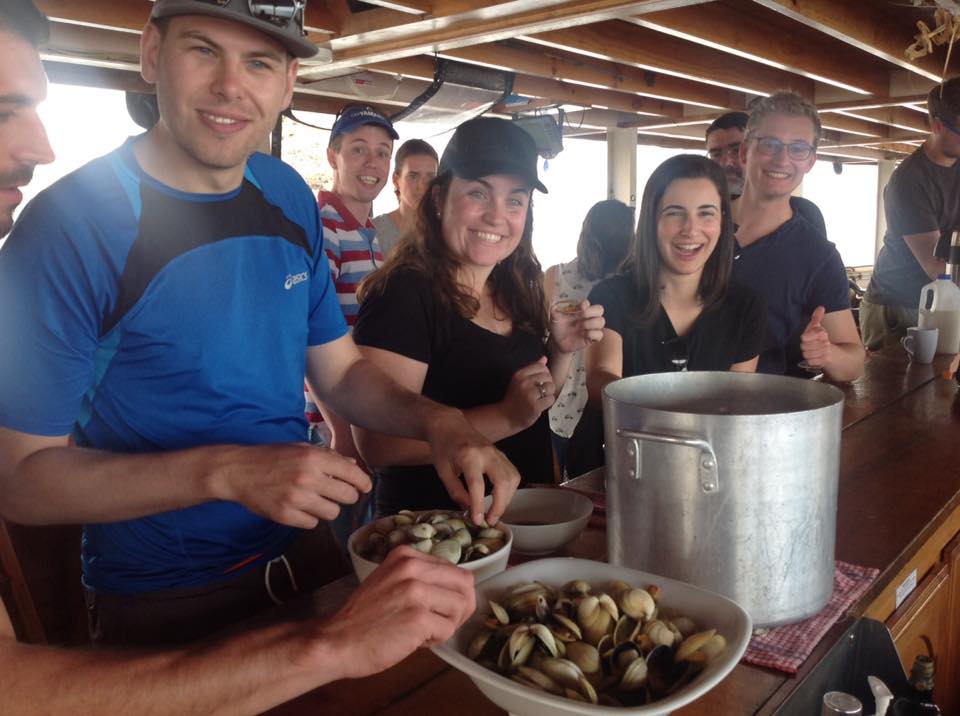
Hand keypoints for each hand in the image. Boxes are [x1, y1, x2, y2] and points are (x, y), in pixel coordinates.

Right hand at [211, 443, 371, 528]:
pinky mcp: (285, 516)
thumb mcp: (301, 449)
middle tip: (339, 493)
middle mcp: (308, 478)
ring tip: (316, 499)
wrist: (238, 471)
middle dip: (348, 496)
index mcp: (314, 458)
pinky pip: (313, 523)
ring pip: (332, 513)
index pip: (353, 474)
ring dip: (328, 507)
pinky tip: (301, 507)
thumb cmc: (272, 457)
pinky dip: (310, 517)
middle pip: (348, 497)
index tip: (365, 487)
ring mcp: (296, 499)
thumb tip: (354, 465)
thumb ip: (329, 457)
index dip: (364, 482)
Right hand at [313, 546, 475, 679]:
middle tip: (442, 622)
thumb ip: (421, 577)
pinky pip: (449, 629)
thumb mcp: (391, 580)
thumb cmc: (365, 617)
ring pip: (460, 606)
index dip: (453, 593)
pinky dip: (437, 639)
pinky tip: (416, 641)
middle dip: (460, 607)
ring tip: (424, 631)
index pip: (455, 569)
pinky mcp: (418, 617)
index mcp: (407, 555)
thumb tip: (460, 589)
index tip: (436, 607)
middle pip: (465, 584)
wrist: (337, 641)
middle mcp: (413, 567)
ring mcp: (416, 591)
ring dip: (448, 624)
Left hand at [424, 410, 520, 526]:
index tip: (477, 520)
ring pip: (512, 478)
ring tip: (494, 512)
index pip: (477, 484)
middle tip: (490, 520)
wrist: (449, 424)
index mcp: (468, 455)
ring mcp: (497, 452)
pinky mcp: (502, 454)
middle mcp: (487, 452)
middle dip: (500, 505)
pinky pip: (513, 473)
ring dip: (507, 499)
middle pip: (502, 481)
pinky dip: (510, 489)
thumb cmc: (443, 447)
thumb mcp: (442, 470)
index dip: (478, 505)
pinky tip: (500, 498)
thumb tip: (468, 509)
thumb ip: (455, 490)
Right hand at [502, 357, 554, 430]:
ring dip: (549, 393)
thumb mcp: (520, 380)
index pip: (541, 367)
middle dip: (547, 384)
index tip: (539, 382)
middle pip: (547, 376)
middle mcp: (524, 383)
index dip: (544, 374)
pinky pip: (550, 399)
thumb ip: (532, 368)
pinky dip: (548, 402)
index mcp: (520, 374)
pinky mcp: (535, 406)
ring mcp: (529, 395)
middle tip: (540, 392)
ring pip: (550, 387)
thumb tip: (544, 358)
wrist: (506, 416)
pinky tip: (541, 404)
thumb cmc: (515, 398)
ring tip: (541, 398)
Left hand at [549, 300, 604, 353]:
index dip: (585, 304)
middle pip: (599, 309)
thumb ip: (554, 312)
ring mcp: (591, 327)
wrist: (558, 342)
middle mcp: (587, 317)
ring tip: (582, 326)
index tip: (580, 307)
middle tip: (583, 315)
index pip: (587, 303)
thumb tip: (554, 306)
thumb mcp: (554, 319)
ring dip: (592, 323)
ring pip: (601, 321)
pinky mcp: (592, 338)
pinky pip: (599, 334)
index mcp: (579, 310)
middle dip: (592, 311)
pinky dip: (593, 334)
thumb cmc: (559, 328)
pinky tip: (585, 335)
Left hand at [800, 306, 830, 367]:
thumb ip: (817, 317)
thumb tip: (821, 307)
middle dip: (805, 346)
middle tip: (810, 345)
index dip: (804, 338)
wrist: (833, 352)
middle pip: (804, 346)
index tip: (807, 337)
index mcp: (822, 333)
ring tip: (812, 351)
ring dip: (807, 353)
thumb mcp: (817, 327)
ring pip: (806, 354)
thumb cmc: (820, 338)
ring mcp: (825, 352)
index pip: (804, 337)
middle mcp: (825, 342)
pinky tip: (814, 357)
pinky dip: (810, 360)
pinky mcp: (825, 361)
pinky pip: (810, 361)